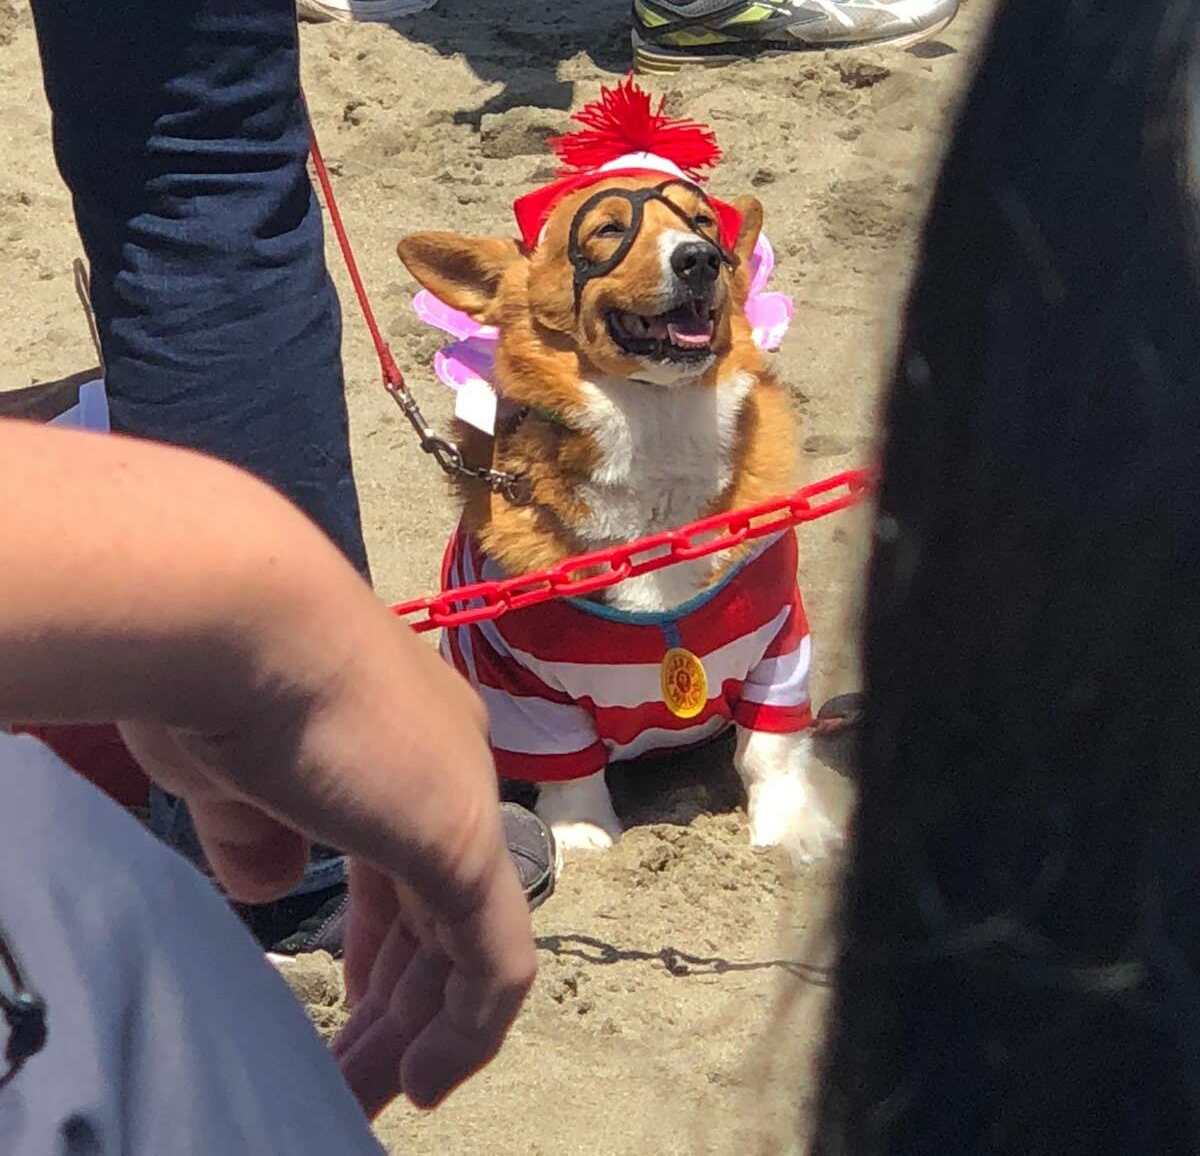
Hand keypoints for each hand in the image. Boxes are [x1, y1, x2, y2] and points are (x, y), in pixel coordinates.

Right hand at [120, 556, 534, 1112]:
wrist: (239, 616)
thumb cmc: (217, 677)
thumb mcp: (228, 774)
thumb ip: (258, 836)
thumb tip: (275, 889)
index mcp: (397, 732)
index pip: (407, 856)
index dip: (383, 938)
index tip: (348, 999)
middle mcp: (448, 758)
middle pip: (439, 907)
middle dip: (399, 999)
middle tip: (354, 1072)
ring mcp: (464, 795)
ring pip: (466, 945)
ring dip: (419, 1031)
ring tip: (369, 1095)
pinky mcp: (466, 841)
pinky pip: (494, 964)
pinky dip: (468, 1032)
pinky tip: (423, 1081)